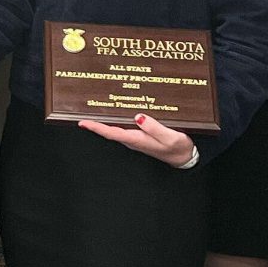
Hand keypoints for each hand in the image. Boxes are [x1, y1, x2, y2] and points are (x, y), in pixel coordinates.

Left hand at [77, 114, 198, 165]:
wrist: (184, 157)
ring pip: (115, 129)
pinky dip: (116, 120)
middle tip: (83, 112)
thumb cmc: (178, 147)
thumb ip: (154, 127)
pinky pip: (124, 127)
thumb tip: (138, 116)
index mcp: (137, 139)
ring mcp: (135, 138)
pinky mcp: (140, 135)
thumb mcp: (169, 137)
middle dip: (96, 122)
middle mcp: (133, 139)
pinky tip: (114, 113)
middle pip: (109, 130)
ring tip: (94, 110)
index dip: (96, 128)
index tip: (83, 122)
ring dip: (104, 121)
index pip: (112, 133)